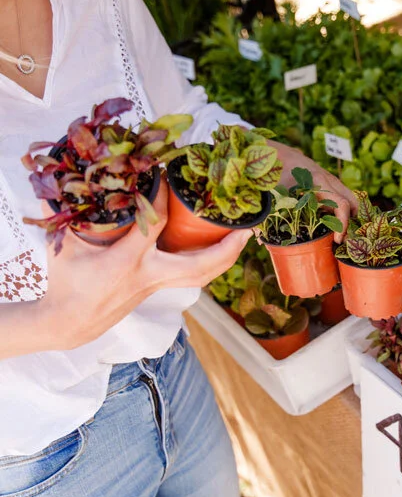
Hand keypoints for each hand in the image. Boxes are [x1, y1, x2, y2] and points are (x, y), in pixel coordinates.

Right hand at [39, 180, 251, 351]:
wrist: (68, 324)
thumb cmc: (66, 283)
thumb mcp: (62, 245)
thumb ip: (63, 211)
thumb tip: (59, 176)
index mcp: (126, 262)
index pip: (154, 223)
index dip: (162, 196)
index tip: (167, 172)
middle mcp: (148, 276)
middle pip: (198, 265)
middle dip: (226, 248)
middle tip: (247, 227)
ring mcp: (156, 286)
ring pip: (201, 277)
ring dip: (225, 258)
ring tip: (243, 238)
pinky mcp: (157, 291)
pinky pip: (191, 278)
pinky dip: (208, 264)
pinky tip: (219, 250)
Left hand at [271, 142, 356, 242]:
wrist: (274, 151)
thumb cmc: (273, 173)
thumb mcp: (271, 193)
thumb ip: (266, 216)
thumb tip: (261, 241)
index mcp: (317, 184)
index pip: (342, 206)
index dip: (343, 225)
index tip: (338, 239)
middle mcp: (327, 181)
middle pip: (352, 201)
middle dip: (352, 221)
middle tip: (342, 238)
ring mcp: (328, 179)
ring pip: (348, 197)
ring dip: (347, 214)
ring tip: (338, 232)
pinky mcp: (325, 180)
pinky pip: (340, 194)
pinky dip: (340, 207)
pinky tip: (330, 220)